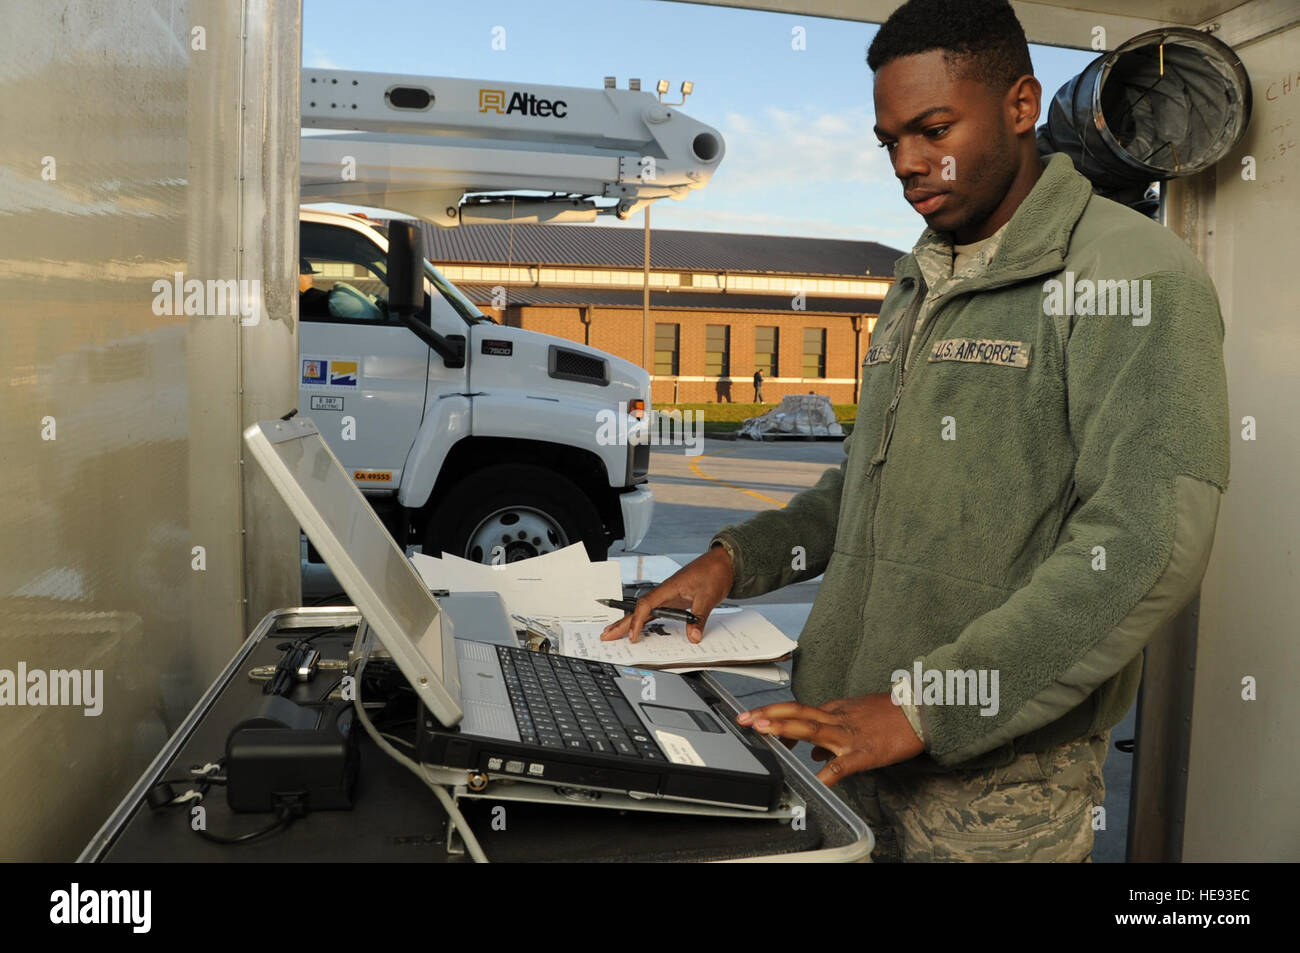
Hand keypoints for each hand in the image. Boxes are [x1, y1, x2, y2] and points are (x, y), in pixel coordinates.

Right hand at [600, 544, 733, 643]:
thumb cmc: (714, 572)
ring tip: (615, 633)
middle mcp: (665, 591)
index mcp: (669, 587)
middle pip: (638, 609)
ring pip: (644, 611)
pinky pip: (655, 611)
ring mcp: (668, 596)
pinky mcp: (674, 599)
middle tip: (607, 634)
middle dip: (622, 622)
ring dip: (629, 622)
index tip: (633, 636)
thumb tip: (693, 636)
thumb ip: (698, 618)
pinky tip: (638, 628)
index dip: (637, 621)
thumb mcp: (708, 597)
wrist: (723, 562)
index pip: (646, 605)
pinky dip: (644, 621)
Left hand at [736, 693, 924, 785]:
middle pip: (798, 713)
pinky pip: (842, 765)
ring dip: (786, 729)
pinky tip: (816, 781)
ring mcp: (849, 735)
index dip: (774, 714)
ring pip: (812, 729)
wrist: (920, 712)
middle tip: (746, 719)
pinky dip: (827, 773)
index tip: (755, 720)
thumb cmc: (889, 715)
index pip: (798, 710)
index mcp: (835, 710)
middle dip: (769, 716)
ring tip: (764, 731)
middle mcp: (837, 719)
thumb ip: (830, 731)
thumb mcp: (855, 716)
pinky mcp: (864, 753)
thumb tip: (811, 752)